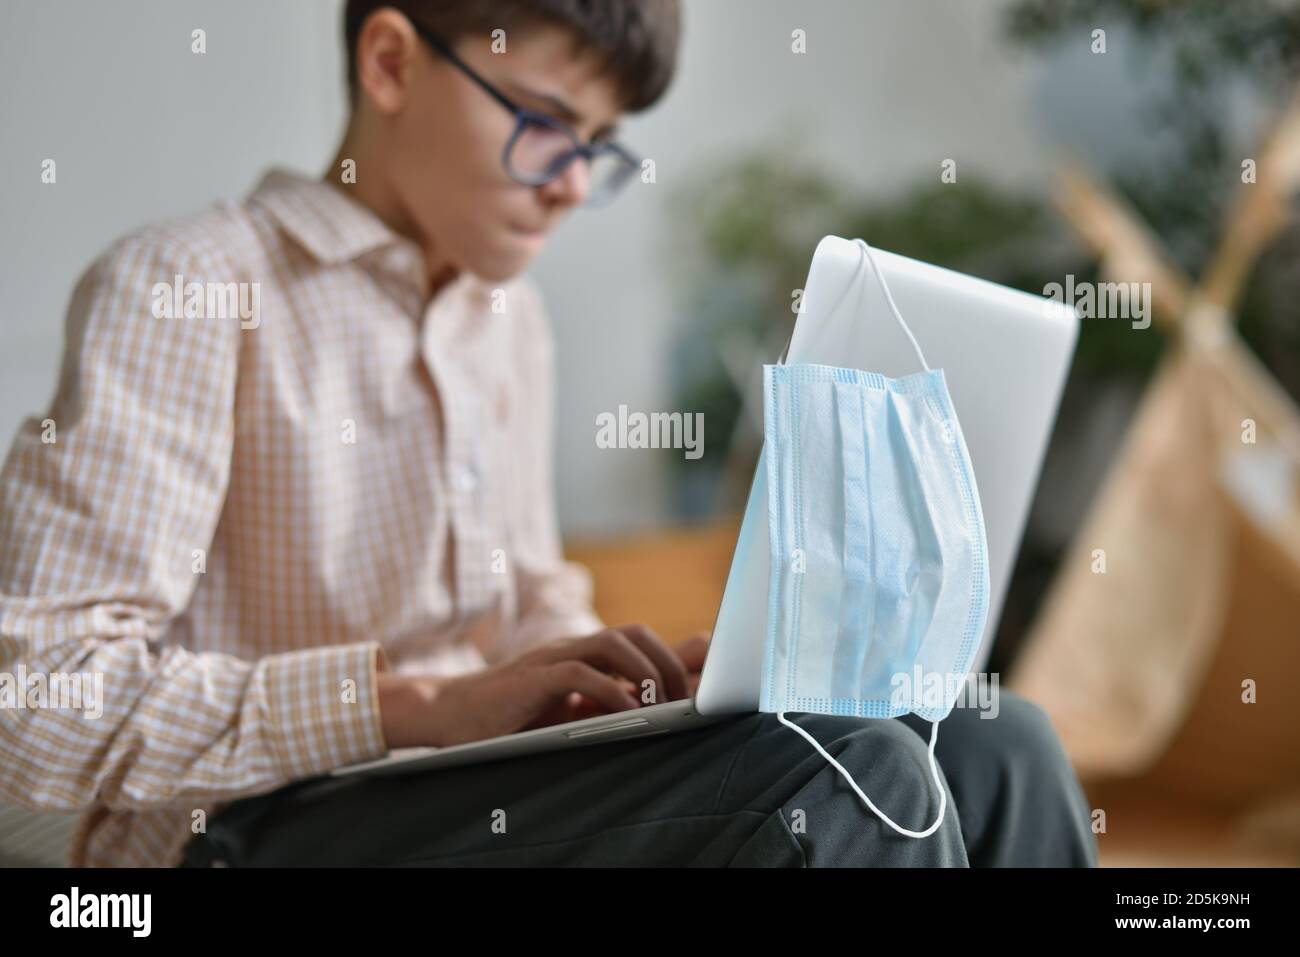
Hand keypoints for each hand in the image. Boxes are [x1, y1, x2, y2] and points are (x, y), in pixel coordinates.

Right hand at [377, 624, 702, 748]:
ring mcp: (552, 658)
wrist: (451, 713)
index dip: (672, 657)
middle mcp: (572, 648)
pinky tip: (626, 713)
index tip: (695, 688)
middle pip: (634, 633)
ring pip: (613, 643)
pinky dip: (610, 692)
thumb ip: (602, 705)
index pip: (638, 639)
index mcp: (583, 654)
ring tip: (662, 703)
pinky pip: (580, 673)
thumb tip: (649, 713)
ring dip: (645, 671)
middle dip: (668, 662)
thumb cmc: (509, 717)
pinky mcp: (534, 678)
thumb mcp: (565, 710)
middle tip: (685, 699)